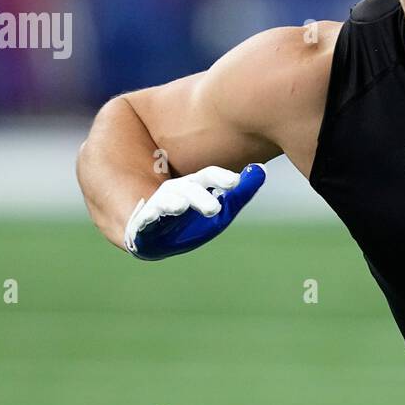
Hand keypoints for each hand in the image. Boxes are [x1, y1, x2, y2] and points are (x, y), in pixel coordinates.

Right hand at [123, 164, 265, 259]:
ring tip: (179, 207)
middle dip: (200, 197)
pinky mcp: (141, 223)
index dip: (220, 178)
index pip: (206, 176)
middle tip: (214, 209)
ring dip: (172, 203)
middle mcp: (174, 192)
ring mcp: (157, 206)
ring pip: (167, 202)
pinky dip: (148, 217)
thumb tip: (262, 170)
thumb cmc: (188, 221)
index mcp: (192, 186)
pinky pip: (145, 219)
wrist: (149, 235)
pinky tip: (150, 217)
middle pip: (188, 190)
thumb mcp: (217, 210)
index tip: (235, 182)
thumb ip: (240, 194)